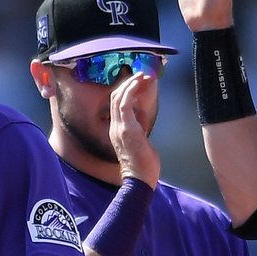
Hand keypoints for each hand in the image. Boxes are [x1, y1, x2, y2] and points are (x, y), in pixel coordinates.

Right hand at [109, 71, 159, 187]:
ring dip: (131, 84)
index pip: (117, 105)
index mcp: (116, 130)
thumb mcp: (141, 140)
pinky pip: (125, 104)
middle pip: (116, 97)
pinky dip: (131, 90)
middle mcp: (114, 127)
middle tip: (142, 75)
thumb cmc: (142, 165)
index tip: (139, 82)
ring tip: (142, 75)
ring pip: (119, 97)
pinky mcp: (126, 128)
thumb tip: (142, 113)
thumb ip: (140, 125)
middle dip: (129, 83)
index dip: (127, 90)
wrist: (139, 179)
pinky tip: (139, 83)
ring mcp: (119, 128)